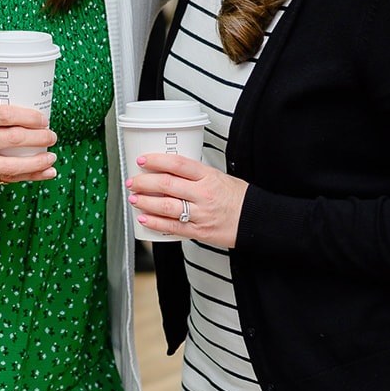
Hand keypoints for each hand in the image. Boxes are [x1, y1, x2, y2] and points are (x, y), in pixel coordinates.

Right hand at [0, 103, 56, 188]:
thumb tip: (23, 117)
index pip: (4, 115)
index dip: (29, 117)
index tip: (43, 118)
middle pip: (13, 139)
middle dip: (39, 138)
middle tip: (52, 135)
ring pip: (12, 166)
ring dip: (37, 162)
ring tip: (51, 157)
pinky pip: (5, 178)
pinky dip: (27, 176)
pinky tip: (42, 172)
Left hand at [126, 153, 246, 248]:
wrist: (256, 221)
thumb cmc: (239, 198)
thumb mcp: (220, 177)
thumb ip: (196, 175)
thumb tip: (171, 170)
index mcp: (208, 176)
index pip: (177, 164)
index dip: (156, 160)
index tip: (142, 159)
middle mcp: (203, 194)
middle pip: (167, 184)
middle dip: (145, 182)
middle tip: (133, 180)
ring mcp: (200, 213)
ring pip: (166, 206)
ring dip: (146, 201)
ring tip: (134, 198)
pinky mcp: (199, 231)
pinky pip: (173, 227)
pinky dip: (155, 223)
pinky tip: (144, 218)